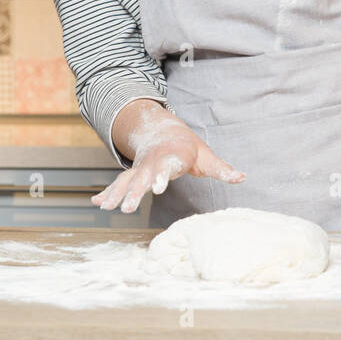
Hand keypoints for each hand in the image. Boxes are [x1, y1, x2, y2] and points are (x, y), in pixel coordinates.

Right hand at [92, 112, 243, 213]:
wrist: (163, 130)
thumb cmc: (188, 147)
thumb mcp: (206, 156)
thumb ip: (222, 169)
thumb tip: (243, 177)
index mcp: (172, 156)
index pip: (167, 167)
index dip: (162, 177)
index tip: (158, 189)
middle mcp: (153, 162)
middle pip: (143, 177)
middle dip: (135, 192)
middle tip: (128, 209)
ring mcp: (140, 167)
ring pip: (127, 181)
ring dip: (117, 195)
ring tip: (106, 208)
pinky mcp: (133, 173)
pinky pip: (119, 183)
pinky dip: (108, 192)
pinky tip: (97, 203)